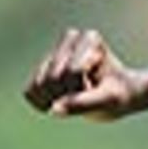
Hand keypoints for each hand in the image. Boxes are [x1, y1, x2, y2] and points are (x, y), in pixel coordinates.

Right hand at [23, 26, 143, 119]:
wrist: (116, 95)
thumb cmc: (118, 95)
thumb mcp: (108, 101)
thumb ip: (83, 103)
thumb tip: (54, 109)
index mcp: (90, 39)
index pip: (73, 71)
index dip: (83, 88)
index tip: (99, 85)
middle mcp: (70, 40)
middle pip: (54, 78)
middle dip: (69, 94)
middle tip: (88, 92)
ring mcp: (54, 53)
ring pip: (40, 85)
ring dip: (56, 100)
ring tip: (76, 95)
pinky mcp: (42, 69)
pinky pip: (29, 91)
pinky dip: (41, 104)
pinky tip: (58, 104)